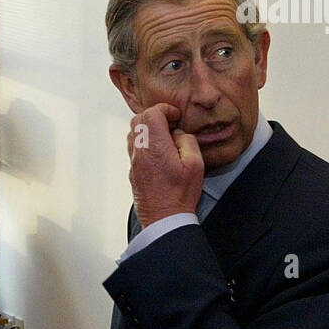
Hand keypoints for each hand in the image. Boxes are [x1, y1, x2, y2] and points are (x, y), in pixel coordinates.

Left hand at [125, 104, 203, 226]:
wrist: (164, 219)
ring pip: (133, 132)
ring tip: (166, 137)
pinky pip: (134, 147)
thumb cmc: (179, 196)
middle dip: (155, 115)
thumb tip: (178, 133)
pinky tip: (160, 151)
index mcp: (154, 146)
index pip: (151, 113)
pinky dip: (145, 141)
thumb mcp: (195, 165)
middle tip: (171, 123)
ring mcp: (134, 162)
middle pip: (138, 119)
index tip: (176, 115)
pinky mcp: (133, 171)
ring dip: (148, 128)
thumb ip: (187, 141)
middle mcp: (139, 152)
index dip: (165, 109)